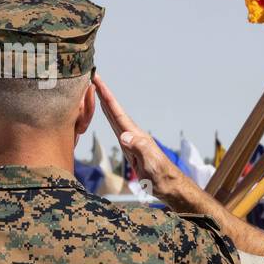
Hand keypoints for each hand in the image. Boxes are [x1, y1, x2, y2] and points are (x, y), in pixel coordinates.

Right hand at [94, 74, 187, 202]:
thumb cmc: (162, 177)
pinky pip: (115, 127)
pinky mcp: (130, 148)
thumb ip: (139, 148)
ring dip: (104, 103)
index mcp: (136, 136)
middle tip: (93, 76)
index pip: (117, 112)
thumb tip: (123, 136)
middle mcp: (133, 135)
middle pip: (114, 110)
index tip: (97, 80)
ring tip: (94, 89)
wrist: (170, 187)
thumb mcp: (151, 163)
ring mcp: (131, 140)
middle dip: (103, 94)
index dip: (106, 96)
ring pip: (114, 117)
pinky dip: (108, 117)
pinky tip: (105, 113)